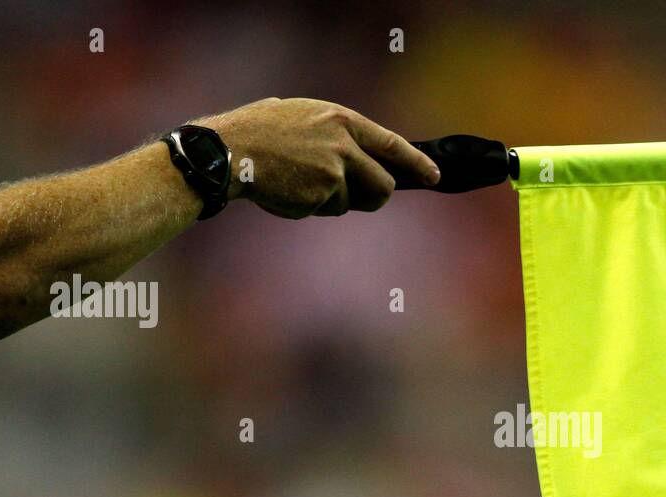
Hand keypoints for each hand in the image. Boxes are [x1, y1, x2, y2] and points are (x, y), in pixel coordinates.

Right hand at [202, 97, 440, 217]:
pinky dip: (311, 207)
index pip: (392, 145)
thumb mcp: (306, 116)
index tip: (433, 176)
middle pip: (383, 186)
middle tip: (361, 197)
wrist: (231, 149)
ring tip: (302, 181)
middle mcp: (344, 146)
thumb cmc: (263, 130)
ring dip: (334, 201)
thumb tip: (364, 157)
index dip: (416, 164)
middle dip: (376, 197)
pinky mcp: (320, 197)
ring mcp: (333, 174)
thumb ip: (337, 134)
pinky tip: (289, 190)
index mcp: (343, 121)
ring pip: (351, 203)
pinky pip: (326, 210)